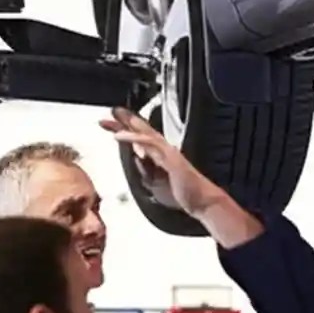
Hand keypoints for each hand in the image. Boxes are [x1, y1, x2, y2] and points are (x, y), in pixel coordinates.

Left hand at [99, 107, 223, 215]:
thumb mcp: (155, 184)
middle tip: (112, 110)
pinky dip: (134, 138)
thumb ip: (144, 171)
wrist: (201, 202)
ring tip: (114, 115)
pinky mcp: (170, 157)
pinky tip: (120, 136)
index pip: (141, 139)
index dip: (127, 130)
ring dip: (128, 123)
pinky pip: (149, 143)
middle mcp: (164, 150)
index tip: (111, 125)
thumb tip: (136, 161)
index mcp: (160, 155)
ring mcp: (167, 152)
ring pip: (145, 132)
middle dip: (126, 120)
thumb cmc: (183, 194)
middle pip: (142, 130)